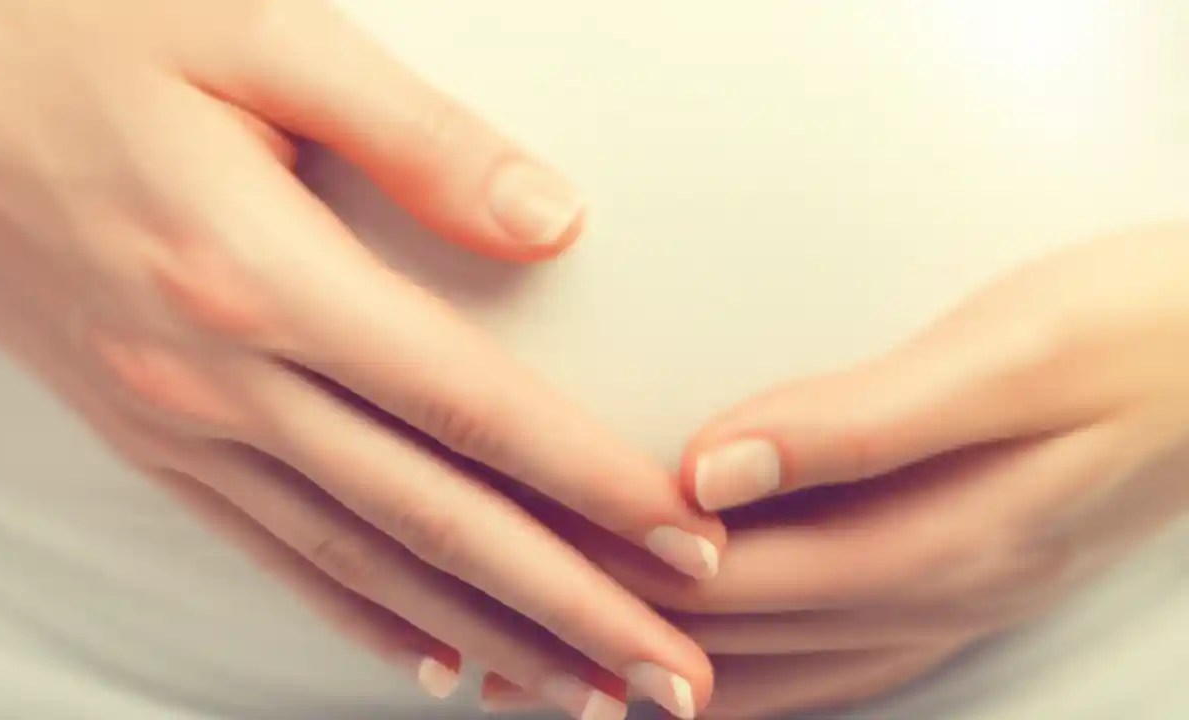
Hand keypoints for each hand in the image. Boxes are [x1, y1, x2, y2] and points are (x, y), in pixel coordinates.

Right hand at [0, 2, 722, 715]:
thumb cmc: (78, 35)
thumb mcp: (257, 34)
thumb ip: (418, 137)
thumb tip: (554, 225)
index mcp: (261, 272)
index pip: (472, 409)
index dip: (591, 488)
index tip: (687, 545)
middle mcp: (220, 377)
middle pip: (433, 520)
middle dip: (570, 609)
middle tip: (672, 680)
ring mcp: (178, 423)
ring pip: (362, 564)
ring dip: (487, 637)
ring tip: (583, 696)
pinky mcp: (147, 436)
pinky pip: (272, 555)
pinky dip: (363, 619)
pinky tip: (434, 663)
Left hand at [484, 225, 1188, 716]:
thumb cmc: (1137, 336)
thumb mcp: (1009, 356)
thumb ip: (857, 422)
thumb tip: (714, 470)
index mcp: (933, 541)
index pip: (724, 579)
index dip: (609, 568)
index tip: (514, 546)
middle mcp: (930, 601)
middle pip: (729, 639)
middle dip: (606, 629)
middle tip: (494, 617)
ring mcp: (944, 612)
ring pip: (769, 676)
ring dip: (655, 674)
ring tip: (551, 673)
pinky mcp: (952, 593)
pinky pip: (824, 672)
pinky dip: (738, 683)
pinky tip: (692, 686)